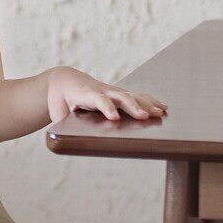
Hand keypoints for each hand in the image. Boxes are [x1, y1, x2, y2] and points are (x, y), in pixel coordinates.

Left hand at [46, 66, 167, 123]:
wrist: (65, 82)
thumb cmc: (60, 102)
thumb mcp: (58, 114)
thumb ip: (63, 125)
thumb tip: (68, 140)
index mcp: (85, 95)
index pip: (98, 99)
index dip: (106, 107)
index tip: (114, 117)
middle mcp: (101, 91)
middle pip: (120, 97)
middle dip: (133, 107)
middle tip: (145, 117)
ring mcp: (112, 91)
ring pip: (132, 95)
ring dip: (147, 104)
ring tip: (160, 113)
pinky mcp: (119, 93)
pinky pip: (137, 96)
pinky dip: (150, 101)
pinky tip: (163, 107)